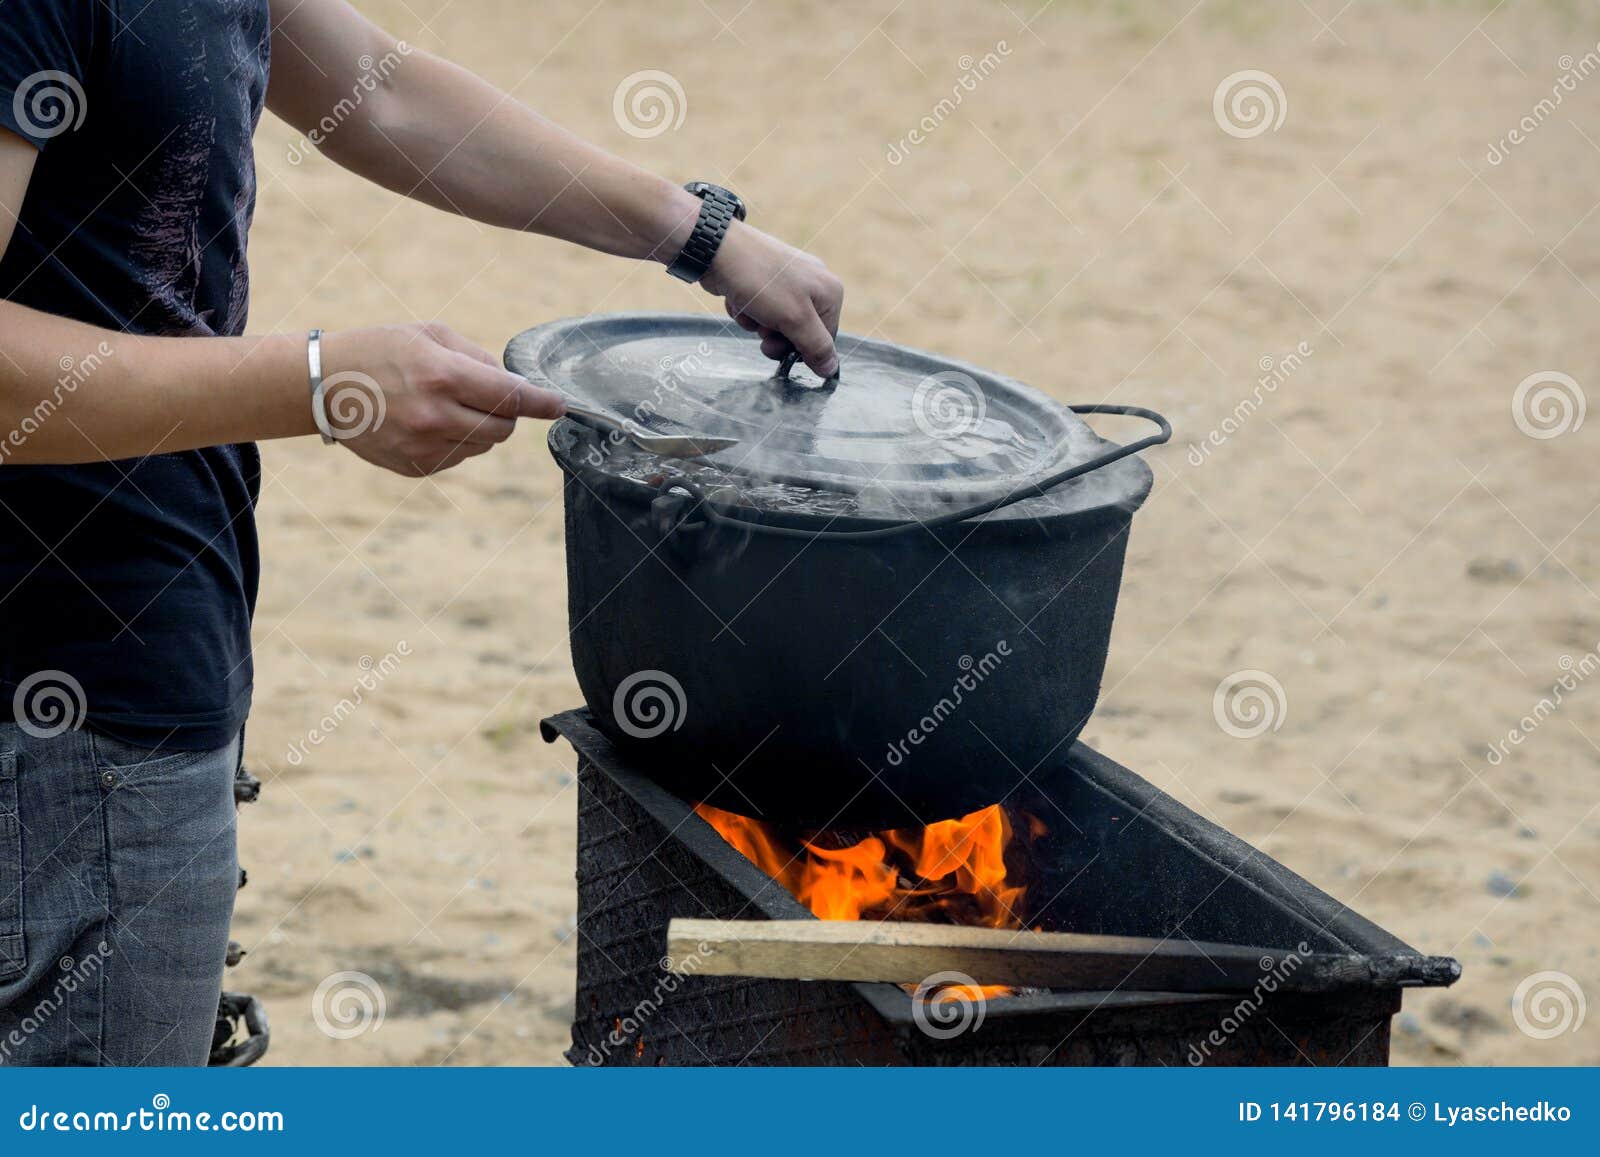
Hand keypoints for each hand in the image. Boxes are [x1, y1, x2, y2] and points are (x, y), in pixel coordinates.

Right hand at [318, 323, 563, 476]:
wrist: (323, 385)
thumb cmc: (381, 350)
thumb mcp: (431, 335)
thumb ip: (479, 359)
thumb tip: (518, 386)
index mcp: (442, 376)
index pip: (511, 396)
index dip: (543, 403)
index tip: (560, 405)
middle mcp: (435, 417)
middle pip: (504, 428)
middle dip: (506, 412)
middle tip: (484, 395)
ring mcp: (424, 447)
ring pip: (484, 446)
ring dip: (480, 426)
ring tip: (446, 404)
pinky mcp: (416, 467)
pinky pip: (460, 457)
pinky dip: (457, 441)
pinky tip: (428, 422)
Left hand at [700, 222, 844, 377]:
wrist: (718, 250)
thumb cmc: (761, 281)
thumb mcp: (794, 319)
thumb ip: (816, 347)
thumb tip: (831, 369)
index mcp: (830, 291)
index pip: (825, 340)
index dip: (802, 351)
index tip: (782, 349)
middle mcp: (813, 285)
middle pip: (800, 334)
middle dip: (776, 337)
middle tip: (761, 330)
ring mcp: (787, 282)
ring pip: (775, 325)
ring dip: (757, 324)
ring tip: (748, 307)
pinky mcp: (764, 282)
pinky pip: (760, 311)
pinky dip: (747, 311)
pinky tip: (738, 299)